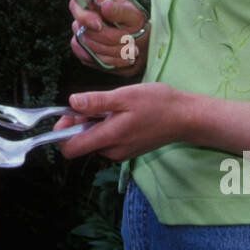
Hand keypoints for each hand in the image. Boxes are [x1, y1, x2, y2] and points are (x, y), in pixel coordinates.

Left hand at [50, 83, 196, 160]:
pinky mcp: (128, 150)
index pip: (70, 149)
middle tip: (97, 103)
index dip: (63, 132)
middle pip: (81, 142)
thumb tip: (72, 103)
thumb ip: (97, 102)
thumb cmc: (158, 104)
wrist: (186, 117)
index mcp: (109, 138)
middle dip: (81, 123)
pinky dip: (108, 127)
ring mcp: (121, 153)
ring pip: (94, 140)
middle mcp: (112, 152)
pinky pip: (108, 141)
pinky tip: (123, 114)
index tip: (70, 113)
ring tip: (115, 107)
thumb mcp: (125, 96)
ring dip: (96, 124)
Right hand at [68, 0, 147, 74]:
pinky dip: (111, 60)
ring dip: (114, 51)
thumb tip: (106, 5)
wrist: (139, 42)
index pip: (76, 5)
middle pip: (85, 31)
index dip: (84, 17)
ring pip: (89, 47)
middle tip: (130, 40)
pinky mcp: (84, 52)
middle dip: (110, 38)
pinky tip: (124, 57)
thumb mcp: (134, 14)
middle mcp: (85, 18)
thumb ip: (120, 10)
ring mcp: (82, 35)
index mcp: (95, 1)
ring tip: (132, 50)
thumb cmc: (135, 23)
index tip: (99, 25)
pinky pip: (92, 59)